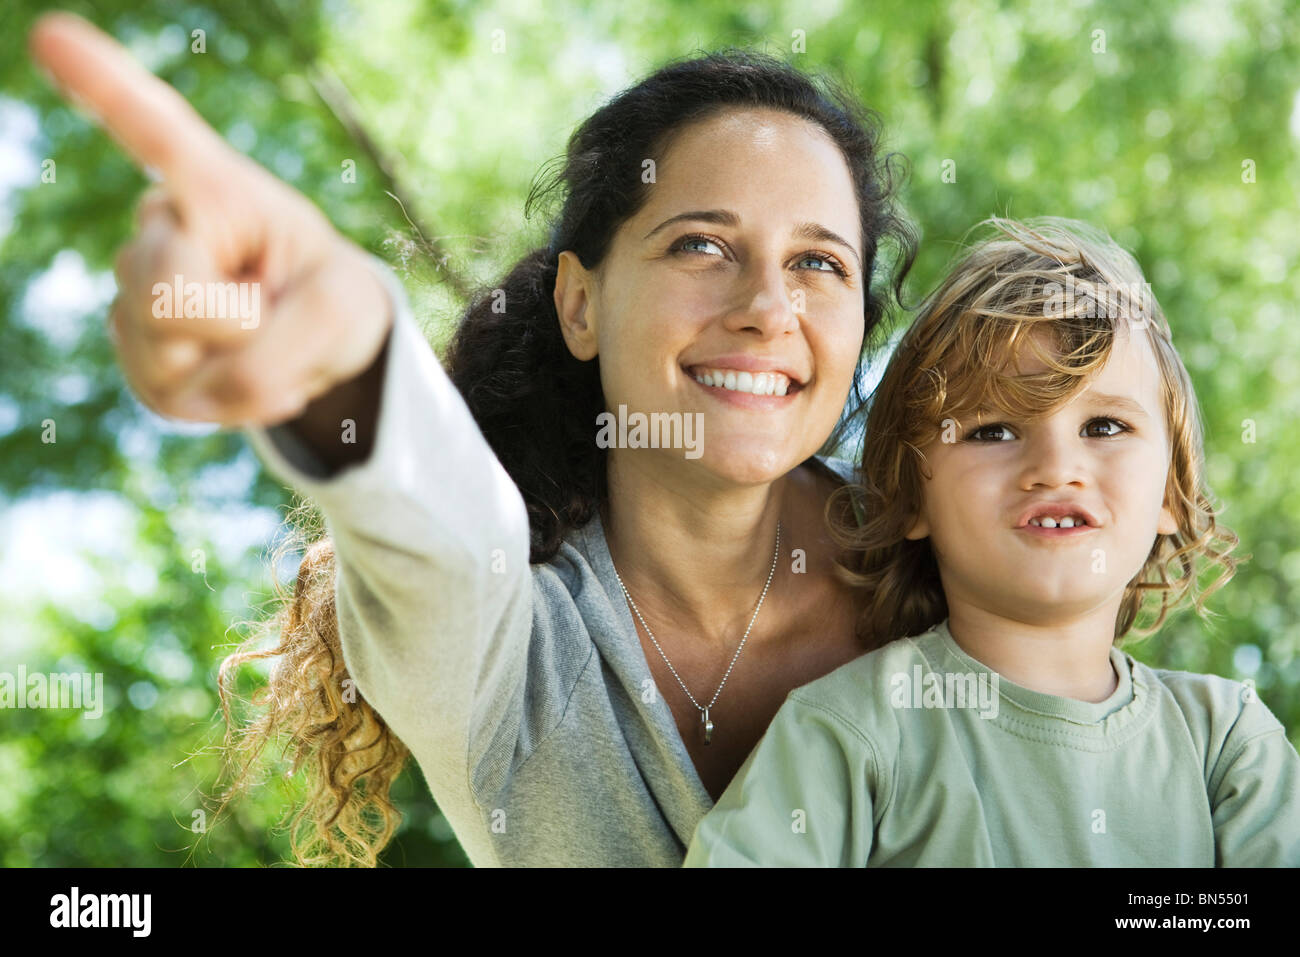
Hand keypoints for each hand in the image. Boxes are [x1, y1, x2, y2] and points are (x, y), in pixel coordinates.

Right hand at [28, 11, 393, 426]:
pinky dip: (226, 404)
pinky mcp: (137, 353)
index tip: (51, 32)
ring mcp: (137, 292)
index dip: (102, 86)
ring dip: (237, 371)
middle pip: (162, 291)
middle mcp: (161, 227)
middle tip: (273, 313)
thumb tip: (206, 370)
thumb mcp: (346, 310)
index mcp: (216, 190)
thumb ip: (288, 335)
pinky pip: (170, 399)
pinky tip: (246, 374)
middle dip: (235, 327)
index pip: (155, 134)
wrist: (321, 345)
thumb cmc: (335, 301)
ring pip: (165, 355)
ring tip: (262, 342)